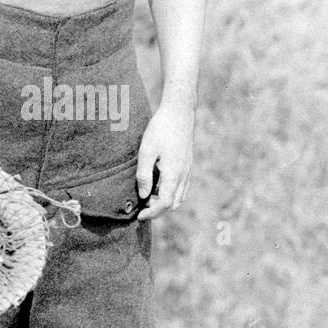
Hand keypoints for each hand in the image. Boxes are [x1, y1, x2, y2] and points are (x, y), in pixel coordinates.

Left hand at [136, 102, 194, 220]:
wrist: (179, 112)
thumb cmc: (161, 129)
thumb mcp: (147, 151)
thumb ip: (144, 175)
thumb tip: (144, 196)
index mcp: (174, 174)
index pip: (165, 203)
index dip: (152, 213)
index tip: (139, 216)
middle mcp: (183, 175)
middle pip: (173, 204)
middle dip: (158, 210)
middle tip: (142, 208)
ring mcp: (188, 170)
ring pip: (180, 197)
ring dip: (165, 202)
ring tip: (149, 198)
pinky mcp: (188, 165)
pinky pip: (182, 188)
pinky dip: (172, 194)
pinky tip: (159, 187)